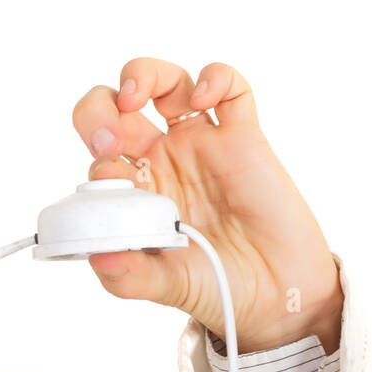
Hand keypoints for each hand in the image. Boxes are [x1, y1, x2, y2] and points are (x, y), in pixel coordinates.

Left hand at [71, 57, 342, 354]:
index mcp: (133, 190)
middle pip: (114, 109)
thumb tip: (99, 257)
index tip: (109, 177)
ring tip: (134, 97)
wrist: (276, 295)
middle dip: (98, 108)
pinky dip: (213, 78)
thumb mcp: (164, 286)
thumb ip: (127, 276)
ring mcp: (199, 144)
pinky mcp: (242, 136)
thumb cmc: (217, 286)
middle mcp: (160, 160)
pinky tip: (202, 98)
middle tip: (107, 135)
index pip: (97, 156)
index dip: (94, 158)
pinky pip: (229, 88)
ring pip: (164, 84)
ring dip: (141, 75)